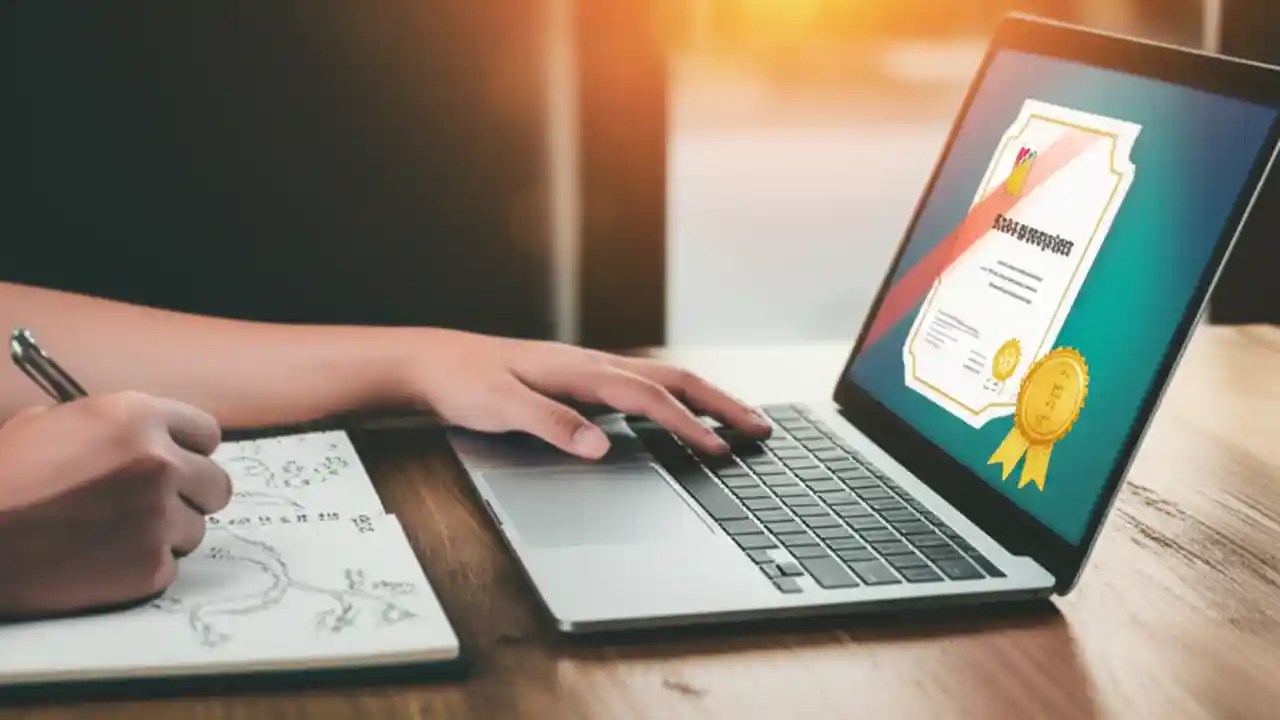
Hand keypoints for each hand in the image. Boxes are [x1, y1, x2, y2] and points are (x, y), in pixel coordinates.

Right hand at [0, 392, 231, 617]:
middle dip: (190, 494)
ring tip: (113, 534)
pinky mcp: (150, 566)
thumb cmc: (3, 477)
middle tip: (153, 505)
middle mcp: (160, 463)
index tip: (178, 462)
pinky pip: (169, 565)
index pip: (206, 433)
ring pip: (195, 527)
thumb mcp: (48, 422)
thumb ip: (111, 425)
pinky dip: (142, 567)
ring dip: (166, 533)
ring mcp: (159, 517)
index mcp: (138, 417)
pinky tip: (101, 561)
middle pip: (215, 483)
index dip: (189, 450)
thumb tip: (145, 435)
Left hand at [401, 330, 771, 458]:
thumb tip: (601, 446)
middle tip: (759, 426)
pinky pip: (640, 385)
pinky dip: (673, 399)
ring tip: (735, 420)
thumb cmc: (464, 383)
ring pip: (659, 380)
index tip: (719, 447)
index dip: (687, 424)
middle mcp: (590, 364)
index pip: (648, 398)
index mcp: (579, 371)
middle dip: (718, 402)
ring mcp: (587, 370)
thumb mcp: (501, 409)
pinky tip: (677, 414)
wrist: (433, 362)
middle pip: (671, 379)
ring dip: (702, 399)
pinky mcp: (578, 379)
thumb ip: (552, 425)